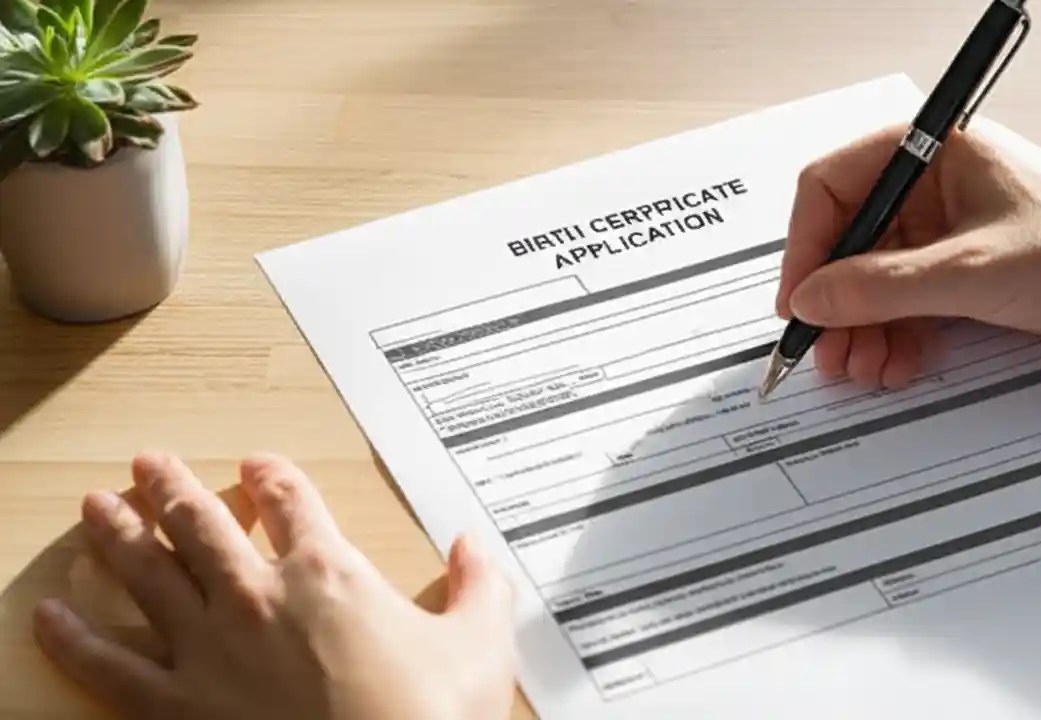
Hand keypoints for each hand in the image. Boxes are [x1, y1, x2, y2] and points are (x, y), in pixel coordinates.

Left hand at [33, 453, 516, 719]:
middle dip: (172, 487)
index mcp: (329, 574)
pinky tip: (46, 617)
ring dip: (117, 534)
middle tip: (150, 464)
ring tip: (96, 505)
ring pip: (147, 572)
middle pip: (201, 522)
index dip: (271, 475)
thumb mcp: (479, 646)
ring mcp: (208, 649)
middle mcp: (258, 598)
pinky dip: (71, 638)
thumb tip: (476, 548)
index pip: (291, 500)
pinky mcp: (175, 707)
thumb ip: (479, 588)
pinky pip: (107, 665)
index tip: (257, 465)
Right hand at [775, 119, 1040, 388]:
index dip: (806, 246)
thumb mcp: (968, 271)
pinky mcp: (968, 272)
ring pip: (877, 279)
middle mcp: (935, 185)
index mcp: (932, 151)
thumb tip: (809, 300)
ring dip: (865, 327)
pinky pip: (909, 303)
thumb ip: (878, 287)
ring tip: (863, 369)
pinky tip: (899, 365)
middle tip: (828, 352)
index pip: (833, 186)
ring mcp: (951, 230)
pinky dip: (897, 335)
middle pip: (851, 241)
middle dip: (837, 301)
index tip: (798, 302)